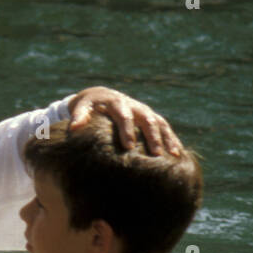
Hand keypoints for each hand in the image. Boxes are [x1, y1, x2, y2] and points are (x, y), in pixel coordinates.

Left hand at [68, 86, 183, 156]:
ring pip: (160, 124)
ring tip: (174, 156)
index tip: (129, 146)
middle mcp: (135, 106)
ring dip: (168, 139)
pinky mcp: (152, 118)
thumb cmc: (90, 106)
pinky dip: (172, 139)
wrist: (101, 96)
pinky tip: (178, 155)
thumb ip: (79, 117)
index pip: (124, 117)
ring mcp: (146, 112)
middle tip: (156, 155)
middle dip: (152, 137)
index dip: (127, 131)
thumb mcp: (82, 108)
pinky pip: (165, 128)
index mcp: (117, 103)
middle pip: (147, 120)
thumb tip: (74, 127)